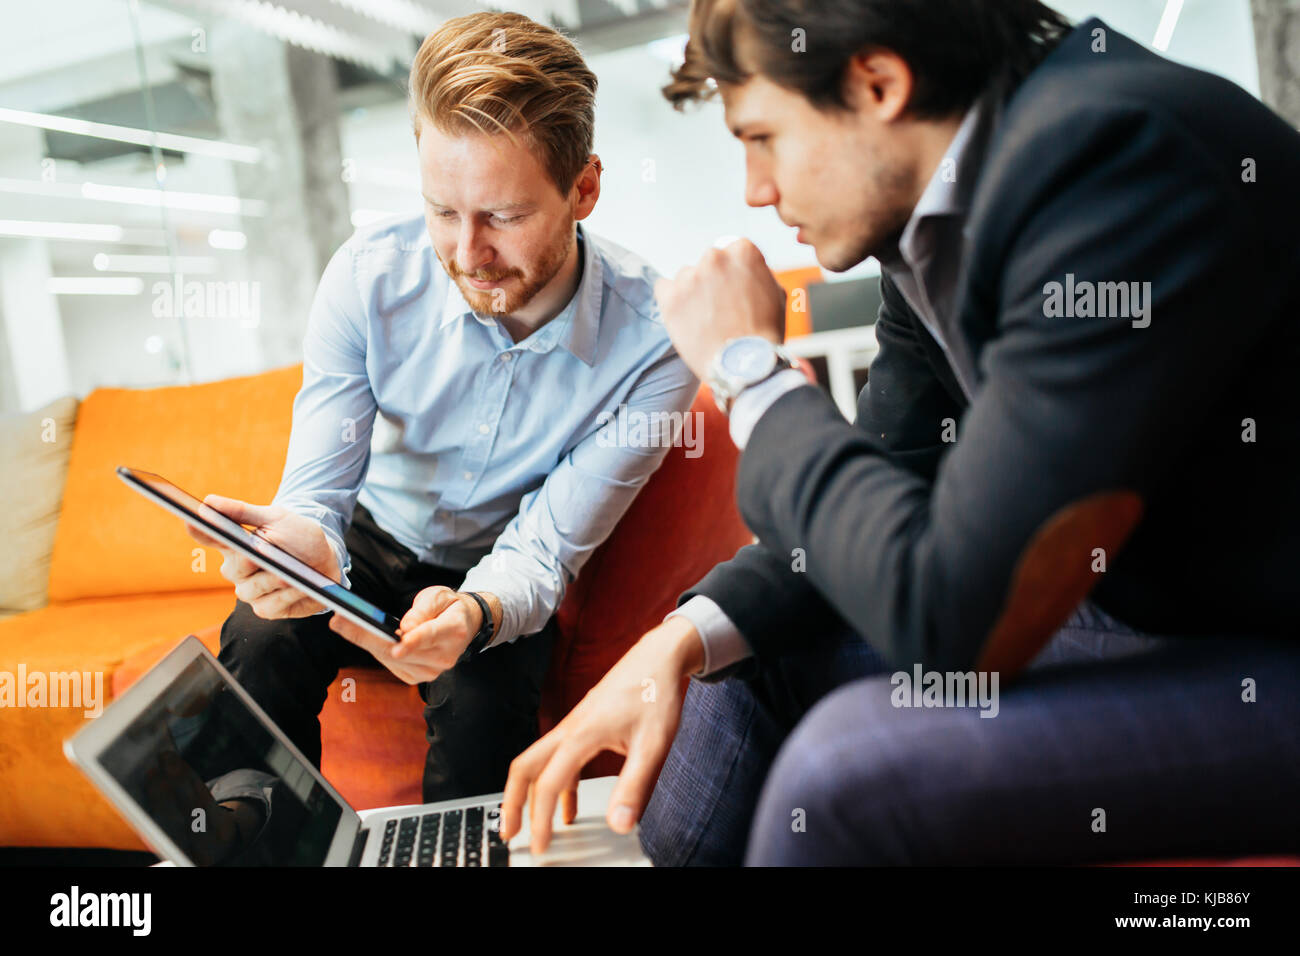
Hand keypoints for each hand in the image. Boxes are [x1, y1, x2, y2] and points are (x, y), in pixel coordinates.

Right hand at [184, 495, 338, 618]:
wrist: (328, 560)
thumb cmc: (299, 536)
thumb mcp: (276, 518)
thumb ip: (242, 512)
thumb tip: (208, 501)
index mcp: (235, 543)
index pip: (208, 536)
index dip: (198, 530)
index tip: (190, 520)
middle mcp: (238, 569)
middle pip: (233, 568)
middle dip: (249, 562)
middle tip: (263, 555)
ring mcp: (251, 590)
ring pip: (250, 590)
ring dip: (272, 581)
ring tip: (289, 574)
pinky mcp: (266, 608)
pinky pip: (268, 606)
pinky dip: (285, 597)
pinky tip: (299, 587)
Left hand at [328, 586, 499, 684]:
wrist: (464, 626)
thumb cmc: (449, 607)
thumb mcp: (440, 596)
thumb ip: (423, 610)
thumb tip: (405, 627)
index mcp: (453, 632)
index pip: (430, 637)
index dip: (413, 642)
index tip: (396, 643)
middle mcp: (444, 657)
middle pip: (399, 650)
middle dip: (367, 635)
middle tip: (340, 620)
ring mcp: (431, 671)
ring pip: (390, 658)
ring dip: (363, 641)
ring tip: (341, 623)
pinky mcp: (416, 678)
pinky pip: (389, 664)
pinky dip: (373, 649)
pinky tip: (360, 635)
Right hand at [500, 616, 704, 854]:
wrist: (658, 658)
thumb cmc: (655, 694)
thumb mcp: (653, 745)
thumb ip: (635, 786)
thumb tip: (620, 823)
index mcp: (581, 734)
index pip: (548, 784)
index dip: (540, 820)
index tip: (542, 846)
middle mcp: (570, 728)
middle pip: (524, 767)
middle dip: (512, 802)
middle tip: (509, 833)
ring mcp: (573, 726)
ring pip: (537, 761)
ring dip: (529, 793)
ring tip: (529, 825)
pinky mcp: (583, 726)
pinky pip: (559, 759)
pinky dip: (557, 785)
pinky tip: (569, 808)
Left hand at [654, 239, 786, 380]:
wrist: (743, 365)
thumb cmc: (763, 334)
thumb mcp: (776, 293)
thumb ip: (758, 273)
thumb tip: (747, 270)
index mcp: (743, 251)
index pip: (734, 250)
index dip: (736, 273)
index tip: (737, 290)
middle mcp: (715, 258)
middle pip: (709, 263)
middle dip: (714, 280)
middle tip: (721, 308)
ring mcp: (690, 277)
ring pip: (687, 276)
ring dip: (693, 291)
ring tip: (705, 319)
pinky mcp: (670, 297)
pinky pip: (663, 287)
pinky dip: (671, 299)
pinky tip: (684, 315)